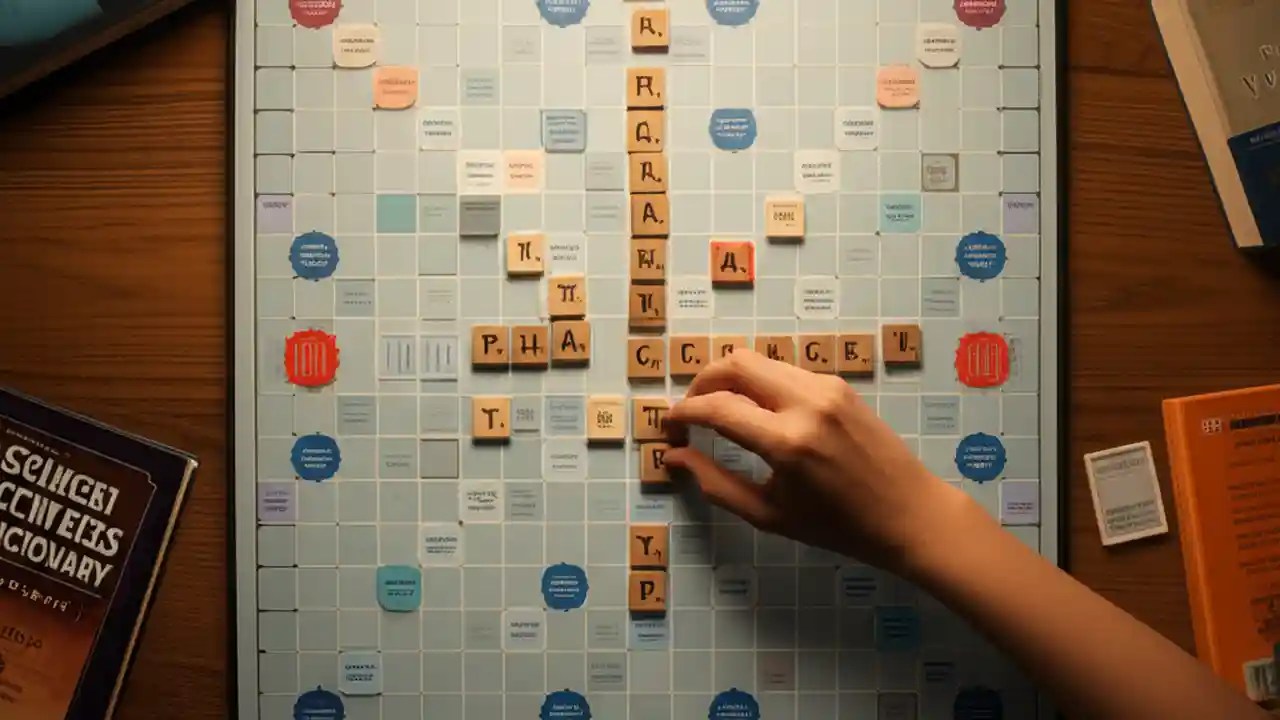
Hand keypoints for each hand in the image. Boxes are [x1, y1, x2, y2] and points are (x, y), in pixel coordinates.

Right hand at [664, 349, 969, 572]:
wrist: (908, 513)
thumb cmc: (838, 527)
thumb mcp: (769, 515)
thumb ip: (717, 484)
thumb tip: (677, 456)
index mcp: (787, 442)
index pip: (717, 408)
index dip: (683, 412)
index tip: (669, 426)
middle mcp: (805, 404)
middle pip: (734, 364)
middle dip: (701, 382)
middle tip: (689, 410)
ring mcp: (826, 388)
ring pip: (759, 361)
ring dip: (729, 378)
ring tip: (716, 408)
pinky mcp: (839, 385)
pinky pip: (784, 371)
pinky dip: (758, 382)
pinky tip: (754, 409)